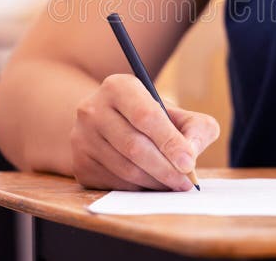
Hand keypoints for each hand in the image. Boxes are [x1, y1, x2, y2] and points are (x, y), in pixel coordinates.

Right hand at [70, 73, 219, 190]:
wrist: (108, 123)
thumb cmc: (150, 118)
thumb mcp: (175, 112)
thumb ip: (195, 128)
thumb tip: (190, 155)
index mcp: (118, 87)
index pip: (146, 115)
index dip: (169, 141)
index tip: (189, 163)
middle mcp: (92, 109)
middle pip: (134, 146)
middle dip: (166, 168)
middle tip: (186, 182)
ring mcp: (81, 138)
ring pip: (125, 169)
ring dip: (155, 182)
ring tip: (174, 184)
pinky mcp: (80, 164)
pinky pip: (115, 184)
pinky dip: (139, 189)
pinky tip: (152, 184)